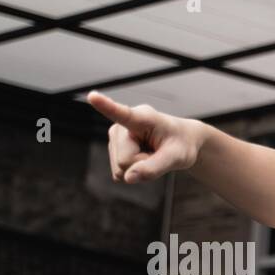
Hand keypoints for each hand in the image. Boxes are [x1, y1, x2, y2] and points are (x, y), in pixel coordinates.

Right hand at [87, 90, 202, 183]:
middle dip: (142, 165)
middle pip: (124, 161)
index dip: (105, 106)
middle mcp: (122, 125)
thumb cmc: (181, 145)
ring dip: (138, 167)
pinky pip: (120, 171)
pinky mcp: (113, 147)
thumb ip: (153, 168)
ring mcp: (115, 136)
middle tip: (157, 155)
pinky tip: (143, 158)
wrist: (180, 142)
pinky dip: (134, 170)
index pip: (121, 113)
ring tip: (151, 154)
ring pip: (120, 168)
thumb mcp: (177, 158)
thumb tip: (127, 178)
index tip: (93, 96)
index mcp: (142, 117)